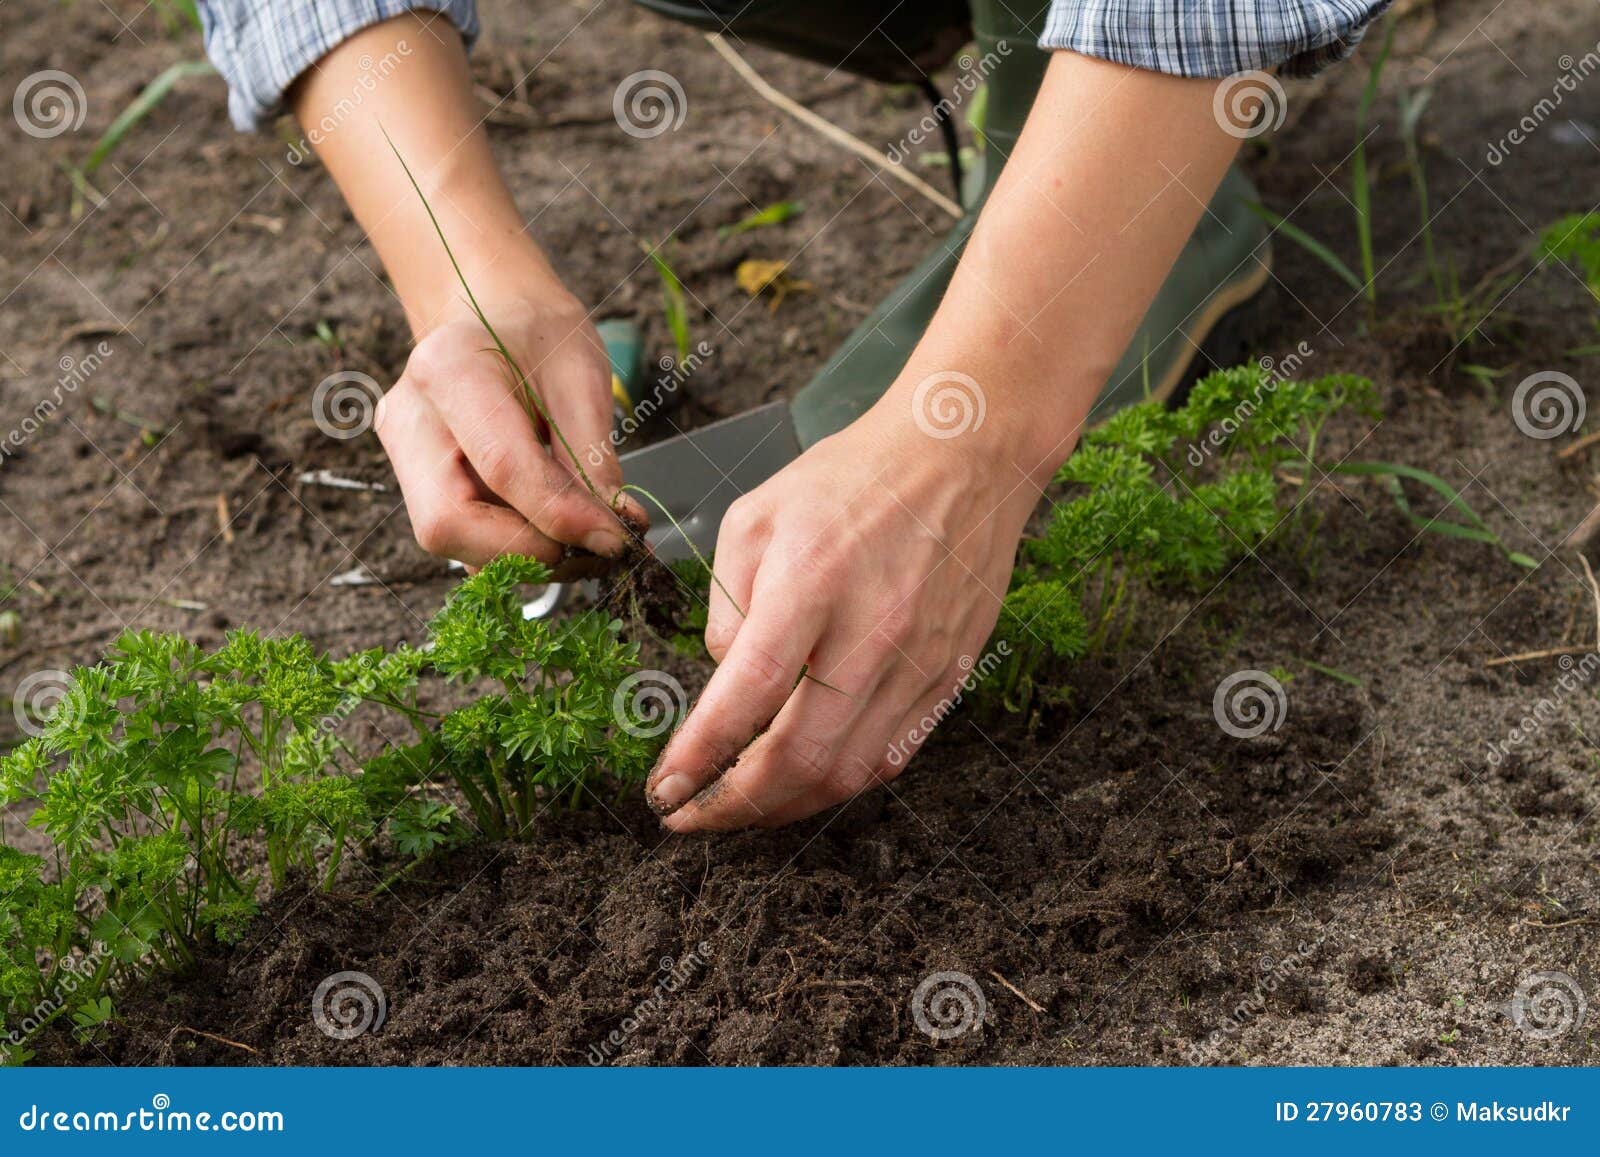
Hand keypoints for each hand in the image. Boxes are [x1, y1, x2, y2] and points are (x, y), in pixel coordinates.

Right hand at [375, 292, 646, 575]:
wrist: (489, 311)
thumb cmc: (538, 332)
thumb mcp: (583, 375)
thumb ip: (594, 456)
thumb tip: (614, 530)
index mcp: (449, 369)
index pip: (503, 468)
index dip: (562, 516)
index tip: (614, 538)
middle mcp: (410, 418)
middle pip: (448, 524)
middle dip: (527, 550)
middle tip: (591, 545)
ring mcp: (403, 454)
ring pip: (450, 540)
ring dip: (522, 551)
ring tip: (577, 528)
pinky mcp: (413, 480)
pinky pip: (460, 535)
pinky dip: (510, 542)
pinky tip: (548, 519)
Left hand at [644, 399, 1045, 830]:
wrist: (962, 456)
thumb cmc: (852, 479)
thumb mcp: (754, 515)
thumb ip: (725, 603)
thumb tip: (723, 680)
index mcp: (811, 581)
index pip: (749, 694)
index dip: (700, 756)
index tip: (663, 791)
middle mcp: (872, 630)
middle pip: (801, 755)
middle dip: (734, 805)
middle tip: (691, 815)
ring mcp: (919, 661)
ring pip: (848, 773)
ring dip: (784, 807)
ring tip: (740, 805)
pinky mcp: (949, 676)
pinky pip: (892, 756)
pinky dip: (840, 783)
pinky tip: (803, 780)